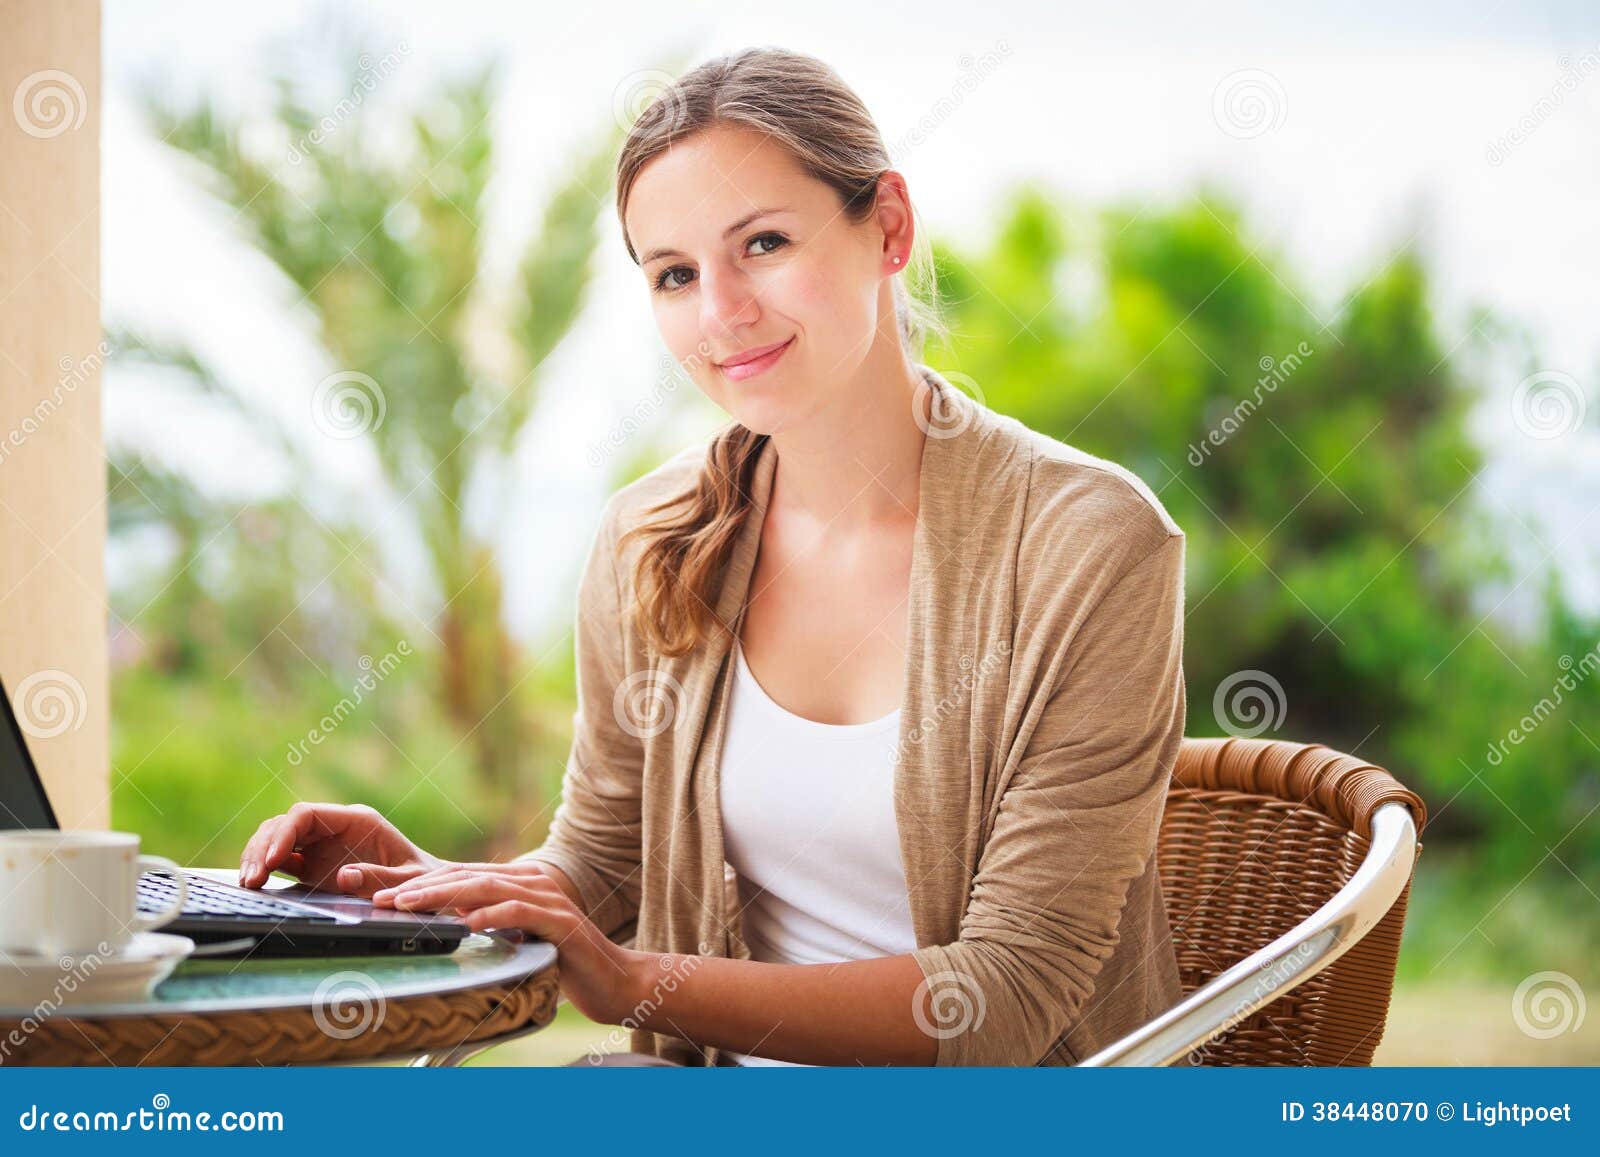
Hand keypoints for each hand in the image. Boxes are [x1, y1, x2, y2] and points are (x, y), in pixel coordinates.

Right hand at [238, 802, 448, 895]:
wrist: (428, 887)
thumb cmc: (423, 880)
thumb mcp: (409, 880)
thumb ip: (380, 878)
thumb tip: (345, 875)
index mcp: (356, 820)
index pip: (306, 814)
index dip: (284, 833)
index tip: (272, 860)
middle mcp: (334, 828)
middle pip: (285, 825)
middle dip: (263, 848)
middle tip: (253, 878)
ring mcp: (321, 845)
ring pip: (277, 839)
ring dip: (258, 857)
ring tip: (249, 884)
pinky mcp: (313, 865)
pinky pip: (280, 859)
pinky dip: (264, 869)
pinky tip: (255, 885)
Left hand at [372, 863, 647, 1024]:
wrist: (614, 981)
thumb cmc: (564, 964)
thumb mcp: (520, 940)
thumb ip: (493, 924)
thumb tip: (450, 923)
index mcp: (519, 883)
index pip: (463, 876)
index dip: (423, 884)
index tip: (387, 897)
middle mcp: (533, 882)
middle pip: (469, 877)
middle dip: (423, 887)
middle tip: (387, 899)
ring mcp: (548, 899)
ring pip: (488, 888)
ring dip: (446, 896)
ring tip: (413, 906)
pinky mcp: (561, 921)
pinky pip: (520, 912)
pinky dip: (492, 916)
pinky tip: (468, 924)